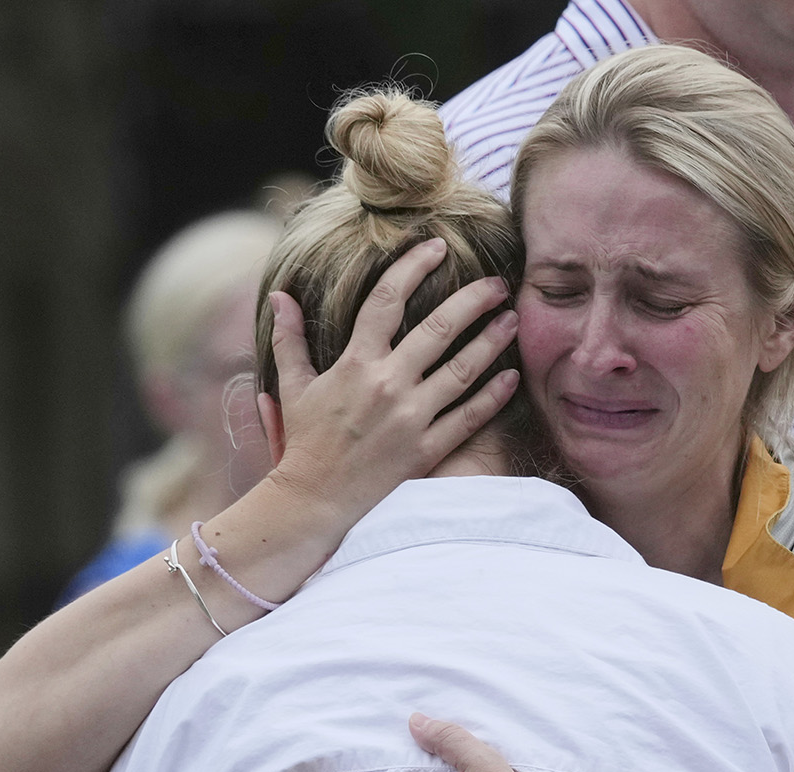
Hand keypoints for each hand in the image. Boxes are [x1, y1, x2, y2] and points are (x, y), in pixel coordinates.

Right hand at [266, 238, 520, 519]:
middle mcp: (387, 384)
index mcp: (355, 362)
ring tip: (513, 319)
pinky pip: (470, 417)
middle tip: (498, 283)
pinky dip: (494, 396)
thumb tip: (280, 296)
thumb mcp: (292, 386)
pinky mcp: (428, 449)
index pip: (386, 299)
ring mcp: (411, 417)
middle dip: (473, 300)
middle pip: (438, 328)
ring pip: (463, 369)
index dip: (412, 267)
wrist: (314, 501)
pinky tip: (512, 376)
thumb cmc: (304, 442)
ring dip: (492, 341)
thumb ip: (289, 339)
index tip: (435, 247)